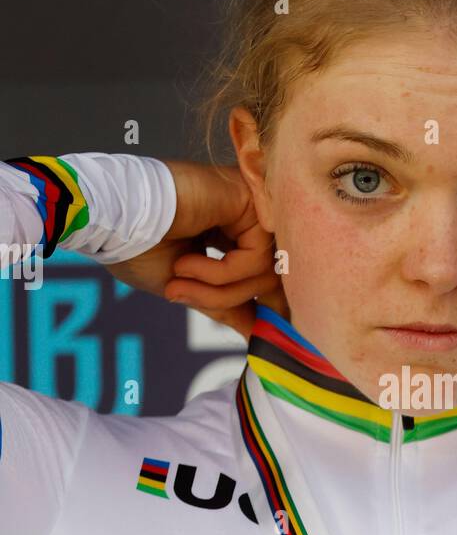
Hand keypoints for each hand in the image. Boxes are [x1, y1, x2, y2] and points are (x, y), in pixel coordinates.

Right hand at [105, 161, 278, 339]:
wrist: (110, 216)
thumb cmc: (136, 246)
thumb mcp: (186, 286)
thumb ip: (225, 305)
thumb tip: (257, 335)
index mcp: (230, 229)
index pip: (264, 274)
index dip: (263, 307)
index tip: (256, 335)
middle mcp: (246, 214)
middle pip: (268, 276)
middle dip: (228, 299)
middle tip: (183, 297)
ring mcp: (251, 205)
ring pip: (264, 270)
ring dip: (218, 288)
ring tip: (178, 279)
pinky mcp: (250, 198)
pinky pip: (256, 255)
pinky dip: (221, 273)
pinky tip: (185, 263)